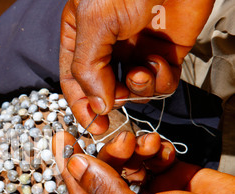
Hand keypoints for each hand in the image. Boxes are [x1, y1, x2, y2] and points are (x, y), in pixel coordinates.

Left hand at [53, 131, 234, 193]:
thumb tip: (76, 166)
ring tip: (146, 145)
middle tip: (121, 141)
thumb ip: (107, 192)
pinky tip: (161, 149)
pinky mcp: (169, 176)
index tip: (61, 141)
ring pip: (126, 162)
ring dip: (132, 149)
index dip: (70, 169)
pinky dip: (153, 148)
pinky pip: (149, 155)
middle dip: (110, 155)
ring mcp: (150, 193)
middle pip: (104, 175)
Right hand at [59, 0, 214, 133]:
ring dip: (137, 90)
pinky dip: (159, 81)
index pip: (73, 80)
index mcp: (80, 37)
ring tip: (141, 72)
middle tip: (116, 105)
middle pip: (102, 90)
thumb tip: (98, 106)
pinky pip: (159, 84)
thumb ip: (88, 68)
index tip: (92, 126)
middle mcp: (106, 48)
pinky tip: (157, 62)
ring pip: (132, 91)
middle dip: (110, 101)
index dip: (81, 106)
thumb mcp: (94, 22)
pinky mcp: (164, 55)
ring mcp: (136, 52)